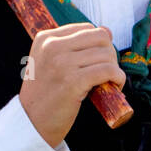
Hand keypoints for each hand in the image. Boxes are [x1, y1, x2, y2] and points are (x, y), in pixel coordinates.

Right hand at [18, 23, 124, 148]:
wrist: (31, 121)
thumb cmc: (45, 92)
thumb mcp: (50, 61)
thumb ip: (74, 46)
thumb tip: (107, 30)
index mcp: (45, 38)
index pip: (86, 28)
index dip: (98, 44)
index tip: (96, 62)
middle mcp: (52, 47)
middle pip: (100, 37)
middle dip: (110, 54)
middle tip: (107, 72)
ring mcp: (62, 63)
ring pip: (106, 54)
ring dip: (114, 68)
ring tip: (109, 81)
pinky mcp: (73, 81)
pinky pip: (108, 71)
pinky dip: (118, 78)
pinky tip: (116, 86)